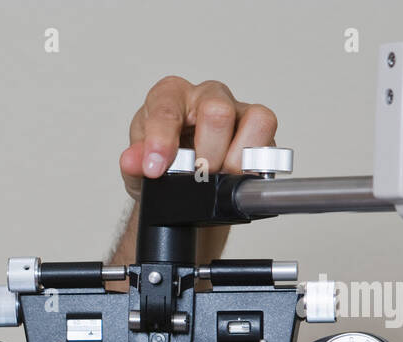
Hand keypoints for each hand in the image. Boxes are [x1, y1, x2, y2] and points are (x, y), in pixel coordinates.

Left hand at [119, 76, 278, 201]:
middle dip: (206, 155)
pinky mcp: (259, 131)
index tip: (156, 168)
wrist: (179, 184)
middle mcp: (206, 96)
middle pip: (216, 111)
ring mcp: (236, 111)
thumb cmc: (160, 164)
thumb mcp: (138, 169)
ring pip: (254, 119)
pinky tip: (236, 177)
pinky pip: (269, 139)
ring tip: (218, 178)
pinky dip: (255, 163)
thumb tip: (133, 160)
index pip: (167, 108)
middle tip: (195, 177)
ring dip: (235, 159)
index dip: (162, 141)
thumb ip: (134, 164)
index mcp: (170, 96)